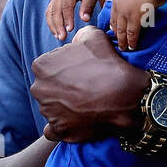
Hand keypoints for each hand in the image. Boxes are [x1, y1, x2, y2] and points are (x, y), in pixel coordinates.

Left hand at [30, 25, 147, 142]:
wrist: (127, 97)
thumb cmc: (109, 66)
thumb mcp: (94, 37)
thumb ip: (79, 35)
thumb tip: (75, 42)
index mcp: (41, 66)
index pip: (49, 66)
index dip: (66, 67)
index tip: (81, 71)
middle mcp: (39, 90)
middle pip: (48, 87)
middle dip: (62, 87)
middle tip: (84, 87)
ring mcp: (48, 112)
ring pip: (52, 107)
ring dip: (64, 106)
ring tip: (86, 103)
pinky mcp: (59, 131)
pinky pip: (53, 130)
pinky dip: (62, 126)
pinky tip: (75, 121)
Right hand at [45, 0, 115, 39]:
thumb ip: (88, 5)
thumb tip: (84, 20)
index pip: (66, 6)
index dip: (67, 19)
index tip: (70, 30)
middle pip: (55, 11)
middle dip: (58, 25)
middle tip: (62, 38)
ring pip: (50, 12)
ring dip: (53, 25)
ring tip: (58, 37)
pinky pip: (50, 11)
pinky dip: (52, 21)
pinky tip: (56, 30)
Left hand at [107, 0, 163, 51]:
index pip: (113, 12)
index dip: (113, 22)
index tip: (112, 29)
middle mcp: (118, 4)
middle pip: (115, 23)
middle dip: (116, 33)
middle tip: (117, 41)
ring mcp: (126, 12)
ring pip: (122, 30)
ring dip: (123, 41)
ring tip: (123, 48)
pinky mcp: (135, 18)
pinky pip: (132, 33)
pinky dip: (132, 41)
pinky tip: (132, 47)